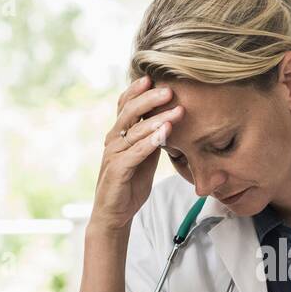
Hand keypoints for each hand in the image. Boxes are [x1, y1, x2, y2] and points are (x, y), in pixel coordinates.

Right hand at [91, 76, 185, 233]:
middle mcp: (113, 140)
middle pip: (130, 112)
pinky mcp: (117, 170)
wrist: (114, 213)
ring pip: (135, 131)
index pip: (126, 106)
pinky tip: (166, 133)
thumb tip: (170, 121)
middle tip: (169, 89)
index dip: (137, 91)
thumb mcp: (145, 157)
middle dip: (150, 99)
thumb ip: (153, 139)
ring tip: (177, 111)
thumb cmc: (130, 184)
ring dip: (158, 119)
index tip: (153, 78)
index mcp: (119, 134)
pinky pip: (135, 152)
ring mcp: (114, 154)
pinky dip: (151, 142)